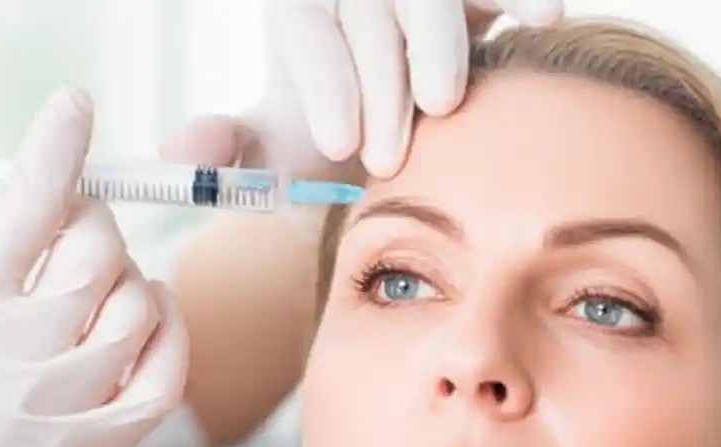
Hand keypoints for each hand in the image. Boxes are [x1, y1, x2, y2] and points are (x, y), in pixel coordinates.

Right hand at [0, 89, 188, 446]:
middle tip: (66, 221)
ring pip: (138, 311)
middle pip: (95, 257)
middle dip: (88, 218)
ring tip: (92, 273)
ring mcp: (66, 414)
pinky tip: (145, 312)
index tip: (73, 104)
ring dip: (125, 272)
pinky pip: (167, 379)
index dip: (57, 147)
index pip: (27, 210)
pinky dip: (171, 334)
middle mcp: (19, 365)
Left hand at [160, 0, 563, 179]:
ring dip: (437, 43)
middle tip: (389, 156)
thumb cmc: (338, 114)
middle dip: (379, 83)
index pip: (302, 23)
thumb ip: (235, 146)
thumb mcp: (284, 134)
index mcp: (298, 2)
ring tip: (445, 102)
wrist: (400, 90)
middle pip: (366, 12)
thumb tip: (176, 157)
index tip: (339, 140)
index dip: (323, 78)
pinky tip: (544, 20)